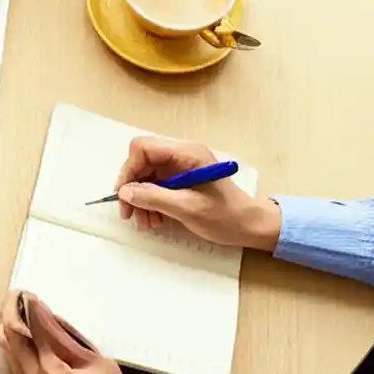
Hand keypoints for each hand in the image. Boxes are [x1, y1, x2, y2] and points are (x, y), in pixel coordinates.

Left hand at [0, 291, 133, 373]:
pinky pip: (13, 363)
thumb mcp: (100, 366)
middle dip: (11, 312)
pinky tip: (24, 336)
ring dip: (11, 328)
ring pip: (7, 350)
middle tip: (17, 297)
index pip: (33, 327)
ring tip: (19, 311)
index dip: (28, 306)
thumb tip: (49, 315)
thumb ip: (70, 339)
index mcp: (52, 372)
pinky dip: (16, 345)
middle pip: (10, 336)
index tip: (27, 294)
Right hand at [114, 137, 280, 250]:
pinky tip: (155, 219)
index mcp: (187, 153)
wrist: (249, 226)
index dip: (129, 169)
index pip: (143, 148)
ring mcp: (180, 167)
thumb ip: (154, 197)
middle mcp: (181, 155)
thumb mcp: (187, 208)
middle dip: (132, 188)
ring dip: (140, 199)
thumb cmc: (224, 216)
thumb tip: (124, 192)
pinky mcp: (180, 179)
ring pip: (145, 176)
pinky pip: (155, 186)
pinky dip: (150, 202)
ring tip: (147, 223)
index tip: (124, 194)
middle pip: (141, 162)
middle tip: (128, 214)